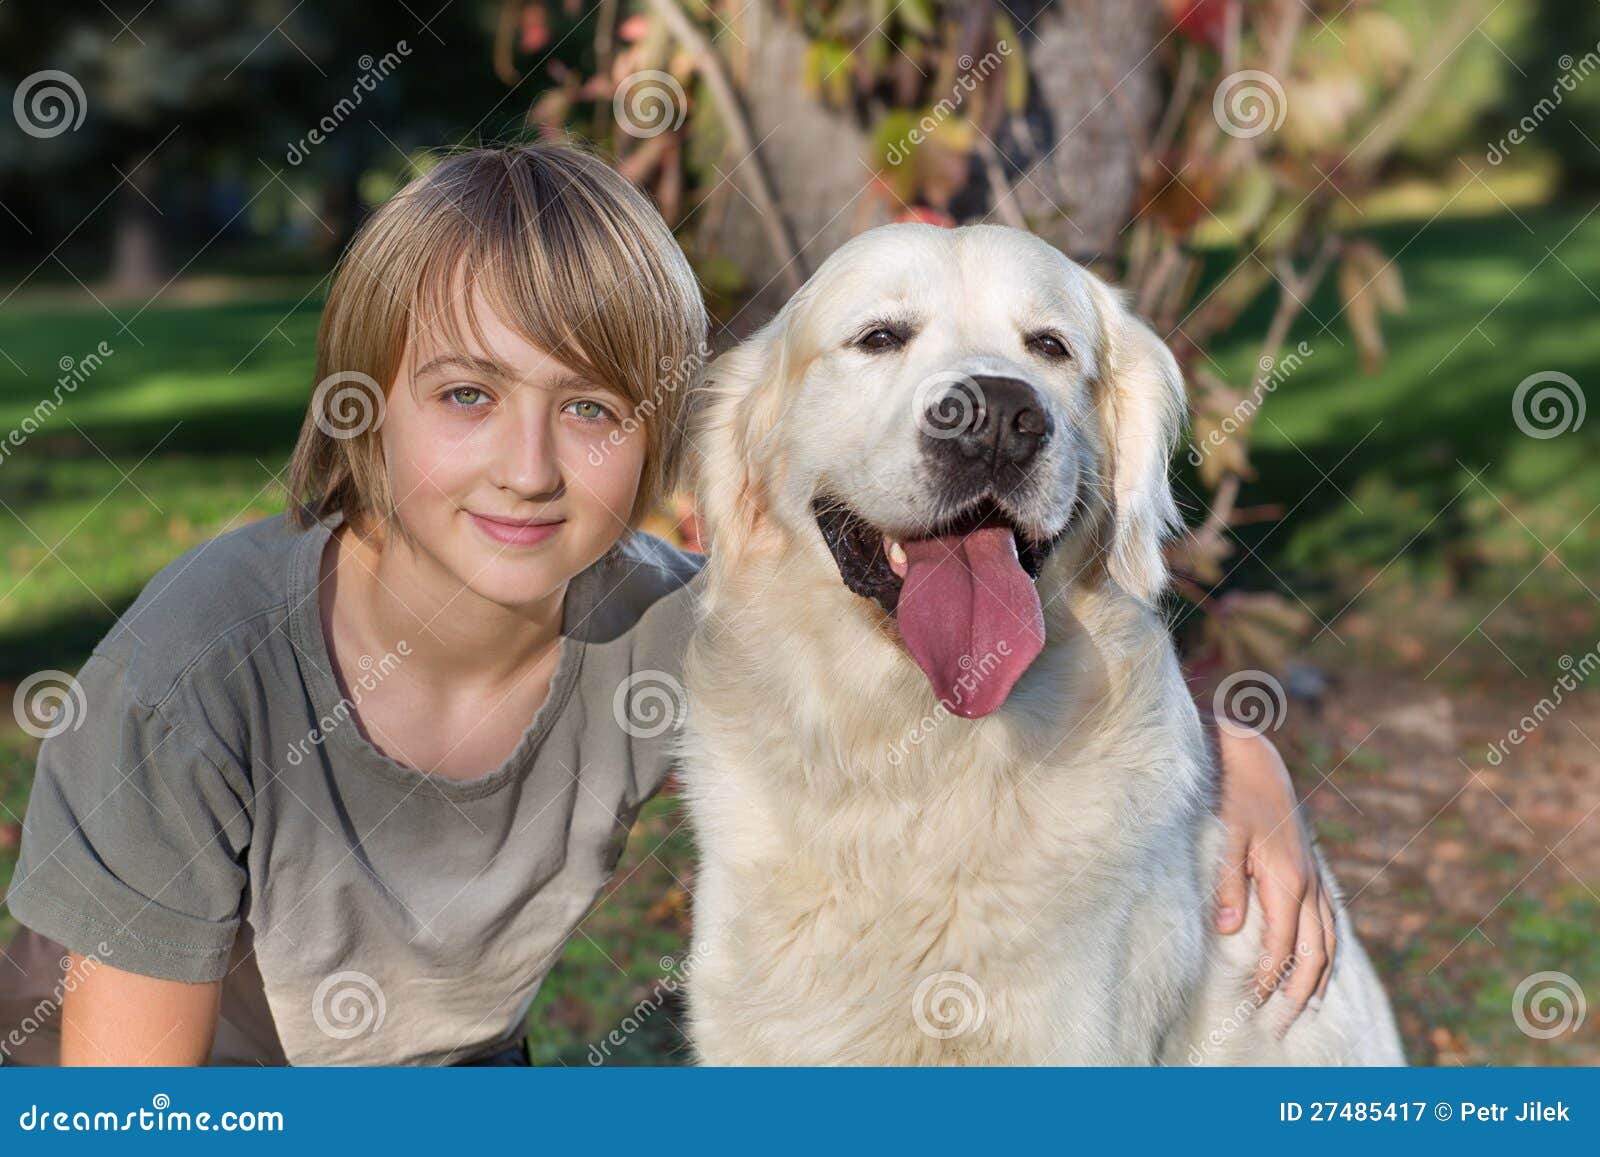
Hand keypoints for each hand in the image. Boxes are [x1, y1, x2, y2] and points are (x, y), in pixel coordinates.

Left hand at [1211, 725, 1335, 1021]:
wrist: (1250, 755)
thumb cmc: (1231, 792)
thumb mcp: (1223, 834)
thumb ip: (1227, 882)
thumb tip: (1229, 930)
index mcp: (1287, 877)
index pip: (1283, 945)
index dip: (1270, 979)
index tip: (1253, 1006)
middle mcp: (1308, 880)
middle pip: (1314, 951)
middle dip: (1298, 991)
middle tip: (1280, 1024)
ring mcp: (1314, 874)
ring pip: (1329, 938)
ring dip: (1318, 976)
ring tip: (1305, 1008)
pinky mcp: (1310, 866)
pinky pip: (1328, 918)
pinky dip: (1326, 947)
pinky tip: (1317, 962)